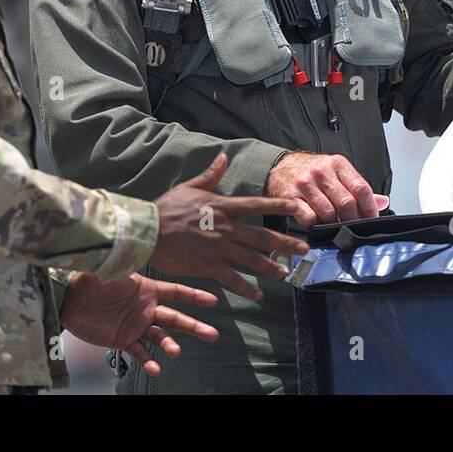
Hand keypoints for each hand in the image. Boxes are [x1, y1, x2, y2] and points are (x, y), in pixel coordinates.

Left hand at [60, 272, 217, 377]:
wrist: (69, 299)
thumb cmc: (90, 278)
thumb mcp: (112, 267)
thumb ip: (128, 262)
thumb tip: (138, 249)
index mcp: (147, 288)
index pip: (176, 292)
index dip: (194, 296)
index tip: (213, 301)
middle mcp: (146, 308)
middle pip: (176, 318)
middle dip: (195, 325)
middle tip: (213, 335)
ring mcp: (136, 325)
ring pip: (160, 336)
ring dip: (170, 345)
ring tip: (177, 352)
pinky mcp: (123, 340)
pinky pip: (139, 352)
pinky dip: (148, 361)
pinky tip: (157, 369)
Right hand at [150, 153, 309, 300]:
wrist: (148, 231)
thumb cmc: (166, 208)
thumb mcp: (190, 187)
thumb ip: (211, 175)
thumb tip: (224, 156)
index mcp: (222, 207)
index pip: (258, 205)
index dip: (281, 206)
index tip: (299, 208)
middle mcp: (226, 227)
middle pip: (262, 236)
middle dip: (286, 242)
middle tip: (304, 248)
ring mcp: (219, 248)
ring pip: (252, 259)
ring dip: (271, 266)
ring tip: (286, 272)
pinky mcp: (209, 266)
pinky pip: (233, 279)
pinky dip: (247, 288)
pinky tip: (258, 295)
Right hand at [266, 151, 387, 226]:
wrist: (279, 168)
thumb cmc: (311, 172)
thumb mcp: (336, 172)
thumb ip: (358, 187)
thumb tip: (383, 201)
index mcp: (338, 164)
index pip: (361, 188)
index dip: (370, 208)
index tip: (371, 220)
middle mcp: (322, 171)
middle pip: (347, 203)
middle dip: (352, 220)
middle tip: (351, 226)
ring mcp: (305, 183)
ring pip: (329, 213)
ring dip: (332, 223)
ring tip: (332, 223)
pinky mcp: (291, 196)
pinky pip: (309, 218)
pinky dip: (314, 224)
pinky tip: (315, 220)